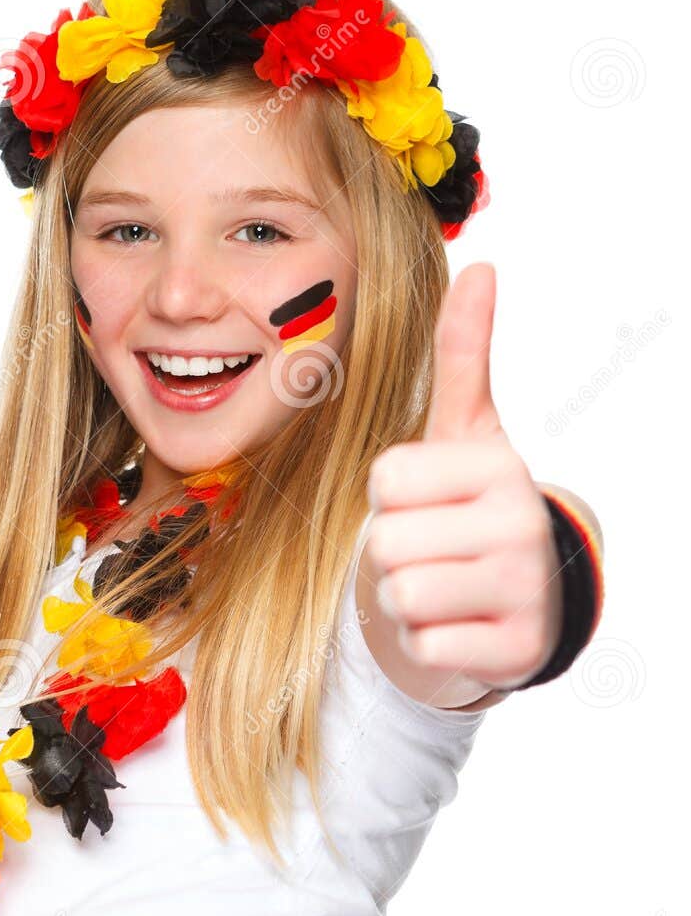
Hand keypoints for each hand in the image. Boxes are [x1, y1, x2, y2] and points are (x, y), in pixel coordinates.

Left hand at [365, 262, 561, 697]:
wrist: (530, 594)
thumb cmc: (476, 503)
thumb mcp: (468, 430)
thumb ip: (464, 352)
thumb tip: (482, 264)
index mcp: (499, 466)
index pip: (386, 480)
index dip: (392, 496)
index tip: (432, 499)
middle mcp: (522, 525)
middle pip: (386, 542)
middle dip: (397, 551)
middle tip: (438, 548)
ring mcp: (525, 592)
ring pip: (400, 597)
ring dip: (408, 599)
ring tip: (448, 585)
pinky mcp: (517, 651)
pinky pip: (423, 646)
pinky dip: (430, 642)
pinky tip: (464, 623)